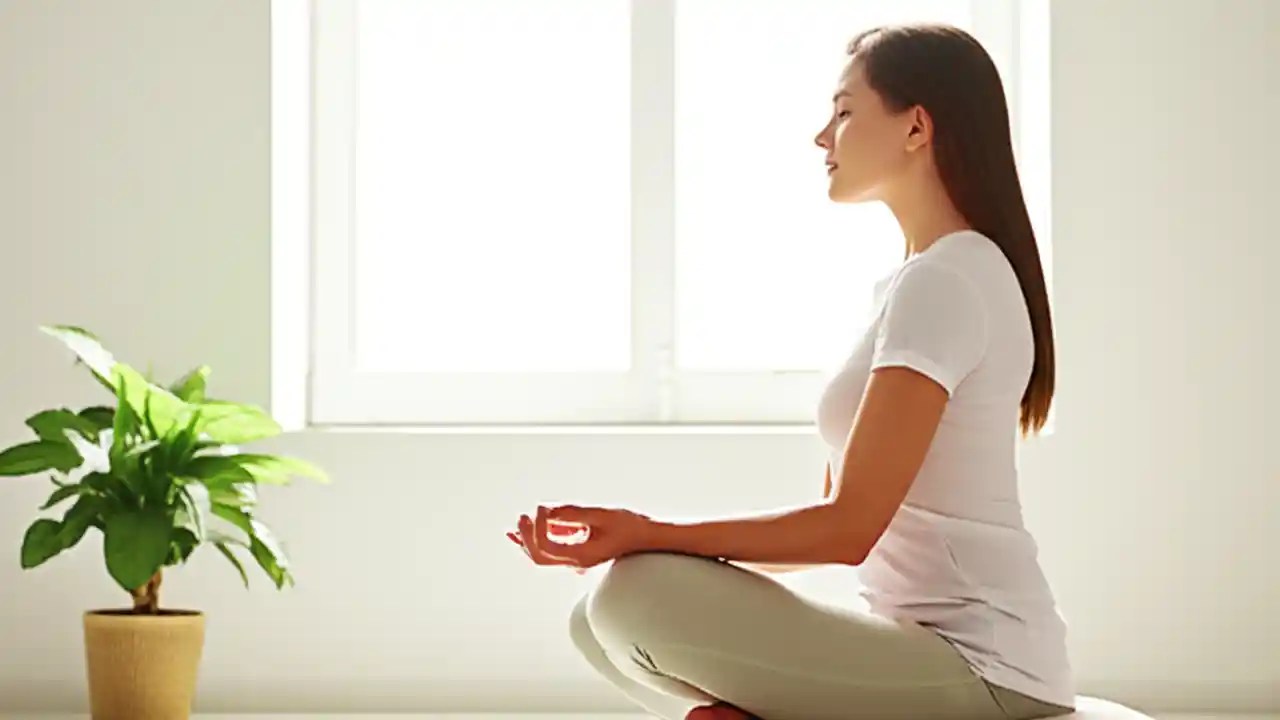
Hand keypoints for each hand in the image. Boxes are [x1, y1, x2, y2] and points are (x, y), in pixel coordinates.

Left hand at [506, 504, 654, 570]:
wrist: (648, 539)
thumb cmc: (631, 527)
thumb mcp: (602, 515)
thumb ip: (574, 514)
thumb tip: (548, 512)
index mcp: (582, 556)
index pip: (547, 547)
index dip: (538, 528)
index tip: (542, 508)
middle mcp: (576, 561)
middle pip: (540, 557)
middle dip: (526, 538)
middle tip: (522, 516)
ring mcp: (577, 558)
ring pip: (543, 555)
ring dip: (528, 539)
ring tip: (519, 522)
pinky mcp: (578, 550)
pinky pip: (553, 548)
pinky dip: (539, 537)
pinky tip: (531, 524)